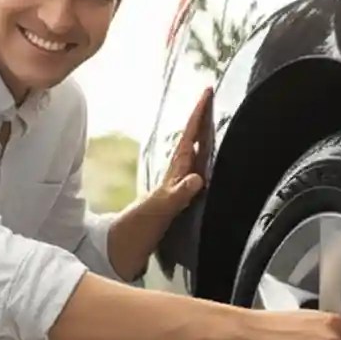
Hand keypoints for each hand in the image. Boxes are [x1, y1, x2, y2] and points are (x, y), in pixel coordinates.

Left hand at [150, 86, 212, 216]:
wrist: (126, 246)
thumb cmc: (142, 226)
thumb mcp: (162, 209)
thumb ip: (180, 194)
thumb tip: (198, 178)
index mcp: (175, 172)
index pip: (189, 136)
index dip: (198, 115)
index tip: (206, 93)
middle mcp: (177, 174)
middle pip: (193, 139)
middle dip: (203, 118)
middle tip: (212, 96)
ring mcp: (177, 184)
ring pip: (195, 152)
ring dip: (203, 136)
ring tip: (214, 120)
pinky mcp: (179, 197)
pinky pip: (196, 170)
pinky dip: (204, 160)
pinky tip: (209, 161)